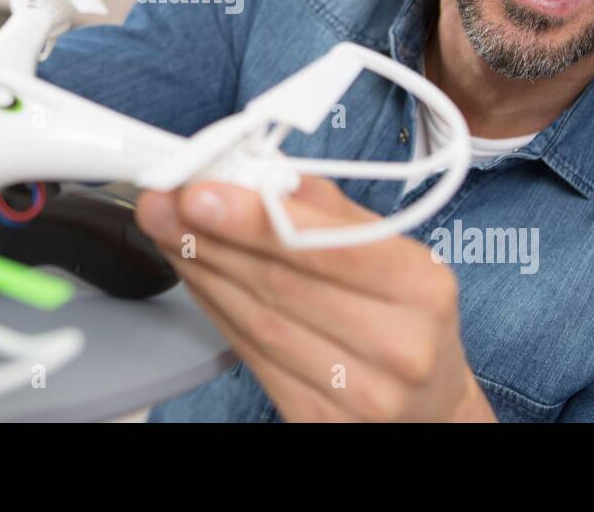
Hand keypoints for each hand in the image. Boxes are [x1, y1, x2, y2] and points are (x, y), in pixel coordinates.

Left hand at [135, 177, 494, 421]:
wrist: (431, 407)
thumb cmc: (407, 316)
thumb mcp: (392, 252)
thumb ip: (327, 210)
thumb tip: (257, 172)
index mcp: (421, 287)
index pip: (325, 247)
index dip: (253, 219)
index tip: (199, 194)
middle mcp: (399, 347)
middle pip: (281, 284)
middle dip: (210, 238)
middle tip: (163, 205)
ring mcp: (361, 394)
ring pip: (258, 325)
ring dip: (203, 273)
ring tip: (169, 234)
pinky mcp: (320, 421)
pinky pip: (253, 359)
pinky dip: (217, 312)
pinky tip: (198, 279)